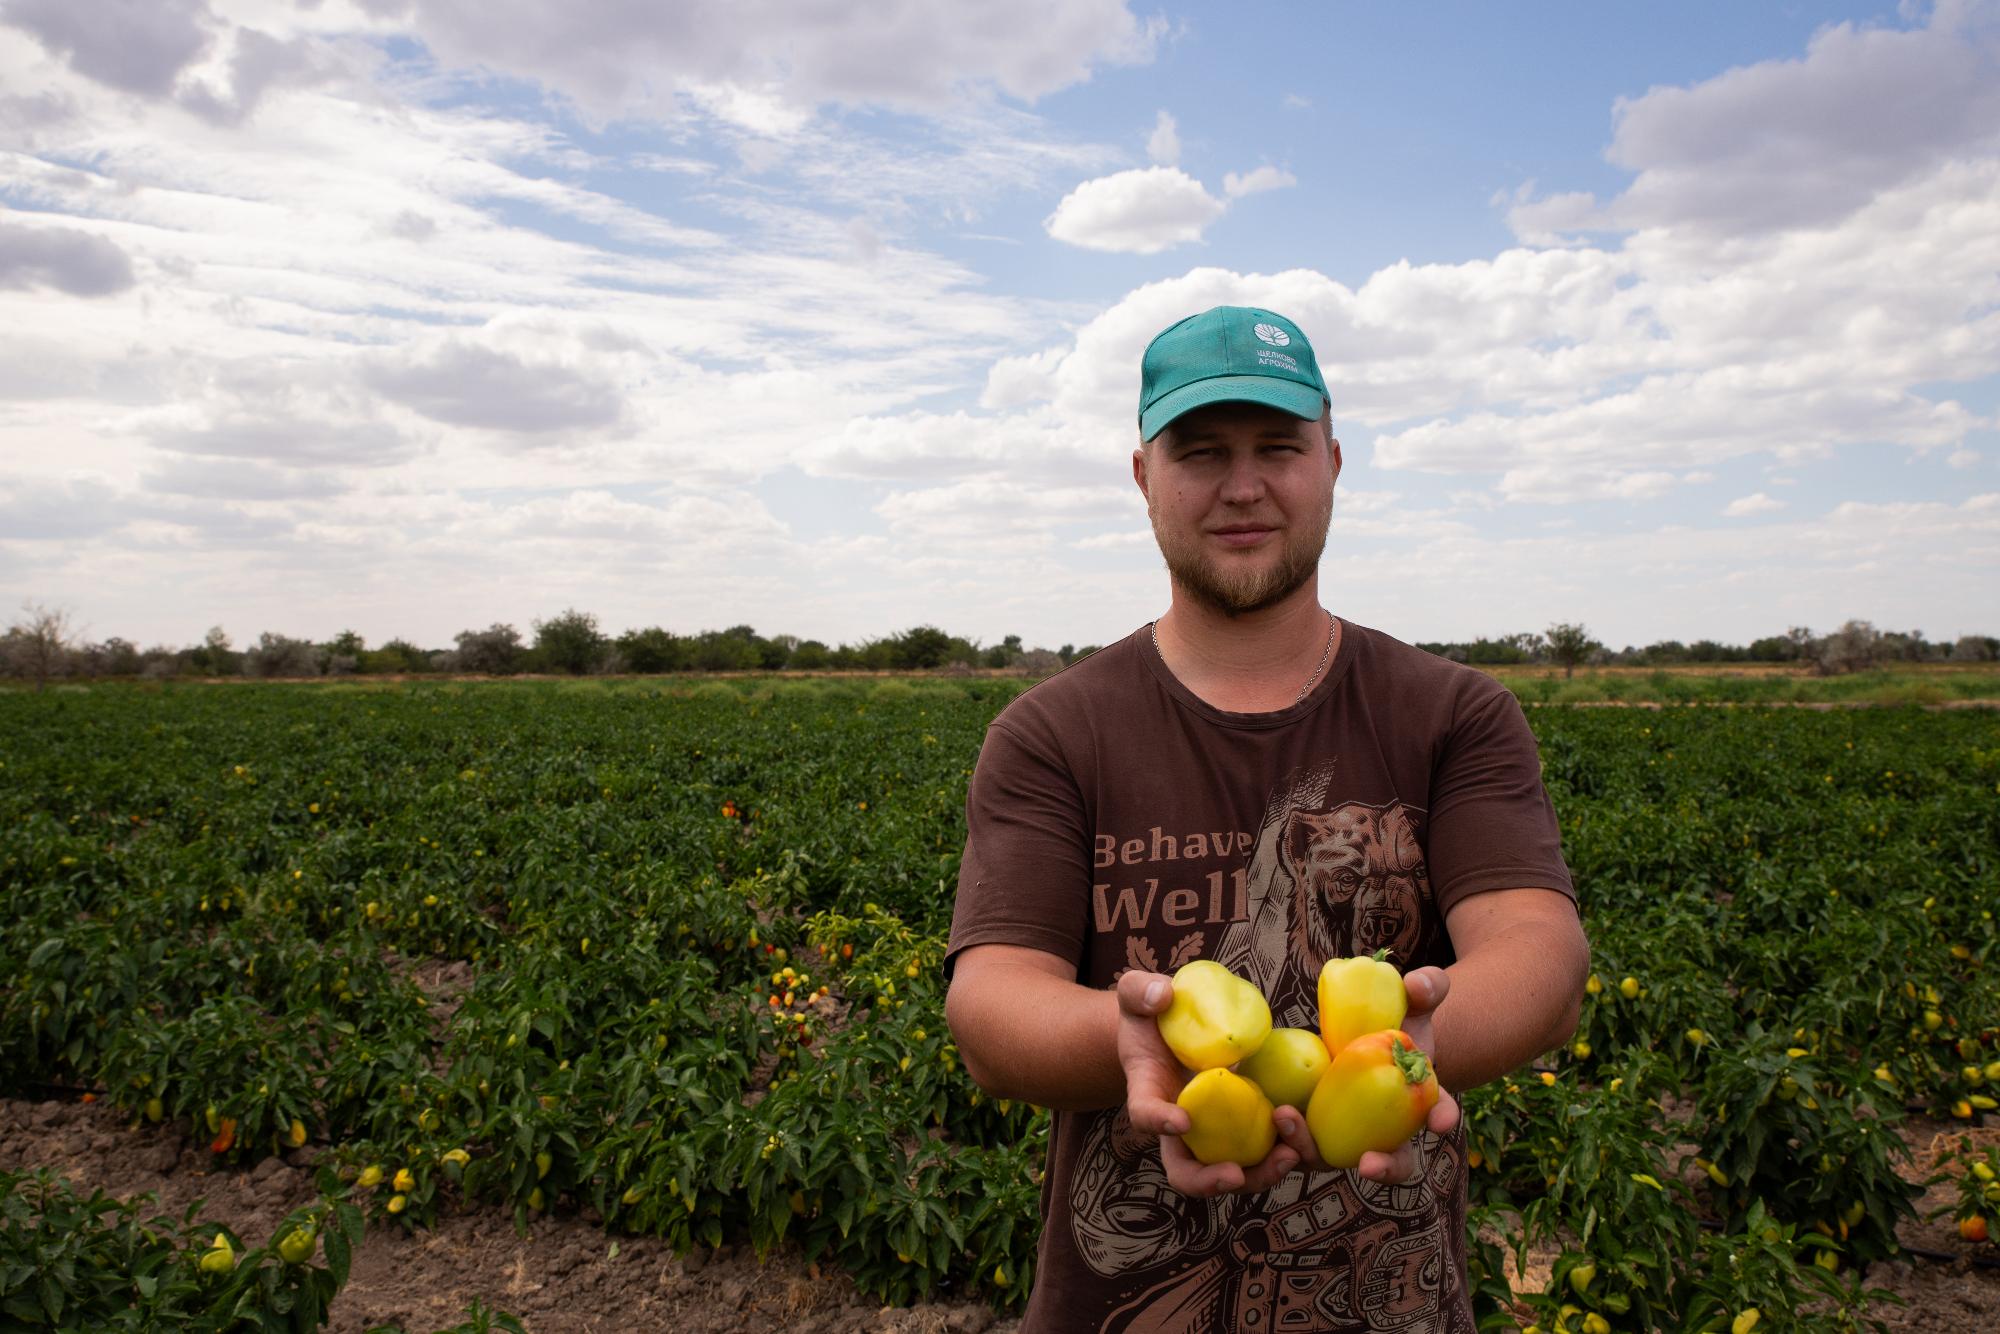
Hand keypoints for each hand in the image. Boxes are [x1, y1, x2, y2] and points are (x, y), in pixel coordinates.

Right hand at [1115, 970, 1300, 1196]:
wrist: (1169, 1032)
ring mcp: (1209, 1132)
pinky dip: (1280, 1152)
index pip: (1144, 1114)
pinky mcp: (1240, 1126)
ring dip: (1257, 1174)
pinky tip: (1304, 1141)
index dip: (1158, 1122)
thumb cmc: (1150, 1015)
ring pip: (1226, 1172)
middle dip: (1208, 1181)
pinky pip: (1258, 1151)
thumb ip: (1139, 990)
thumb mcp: (1136, 994)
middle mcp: (1175, 1126)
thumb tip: (1162, 995)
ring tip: (1288, 1157)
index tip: (1182, 1120)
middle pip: (1184, 1170)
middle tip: (1235, 1174)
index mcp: (1148, 1092)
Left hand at [1269, 965, 1460, 1185]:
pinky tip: (1263, 1114)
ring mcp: (1349, 1138)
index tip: (1441, 1123)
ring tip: (1285, 1117)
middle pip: (1395, 1162)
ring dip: (1310, 1148)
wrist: (1366, 1036)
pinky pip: (1298, 1143)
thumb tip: (1417, 983)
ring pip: (1335, 1158)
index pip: (1441, 1113)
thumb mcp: (1413, 1001)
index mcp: (1423, 1101)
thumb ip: (1425, 988)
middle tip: (1367, 1163)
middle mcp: (1390, 1132)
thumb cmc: (1397, 1020)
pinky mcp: (1314, 1130)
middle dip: (1385, 1167)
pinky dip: (1281, 1136)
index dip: (1443, 1118)